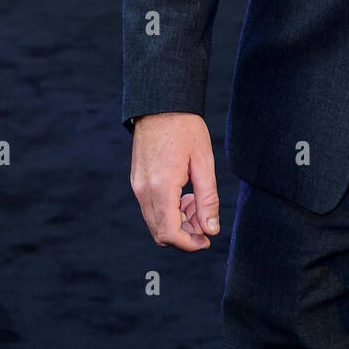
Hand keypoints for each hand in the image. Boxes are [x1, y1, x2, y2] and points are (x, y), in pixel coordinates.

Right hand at [130, 112, 219, 250]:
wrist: (161, 104)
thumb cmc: (186, 128)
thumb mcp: (204, 161)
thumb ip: (207, 198)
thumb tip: (211, 229)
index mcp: (162, 187)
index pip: (170, 233)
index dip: (189, 244)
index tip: (207, 240)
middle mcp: (144, 191)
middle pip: (160, 233)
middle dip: (185, 234)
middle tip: (205, 219)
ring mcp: (138, 187)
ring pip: (155, 222)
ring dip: (177, 222)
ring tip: (196, 201)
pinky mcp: (137, 181)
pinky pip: (151, 208)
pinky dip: (168, 211)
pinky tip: (184, 194)